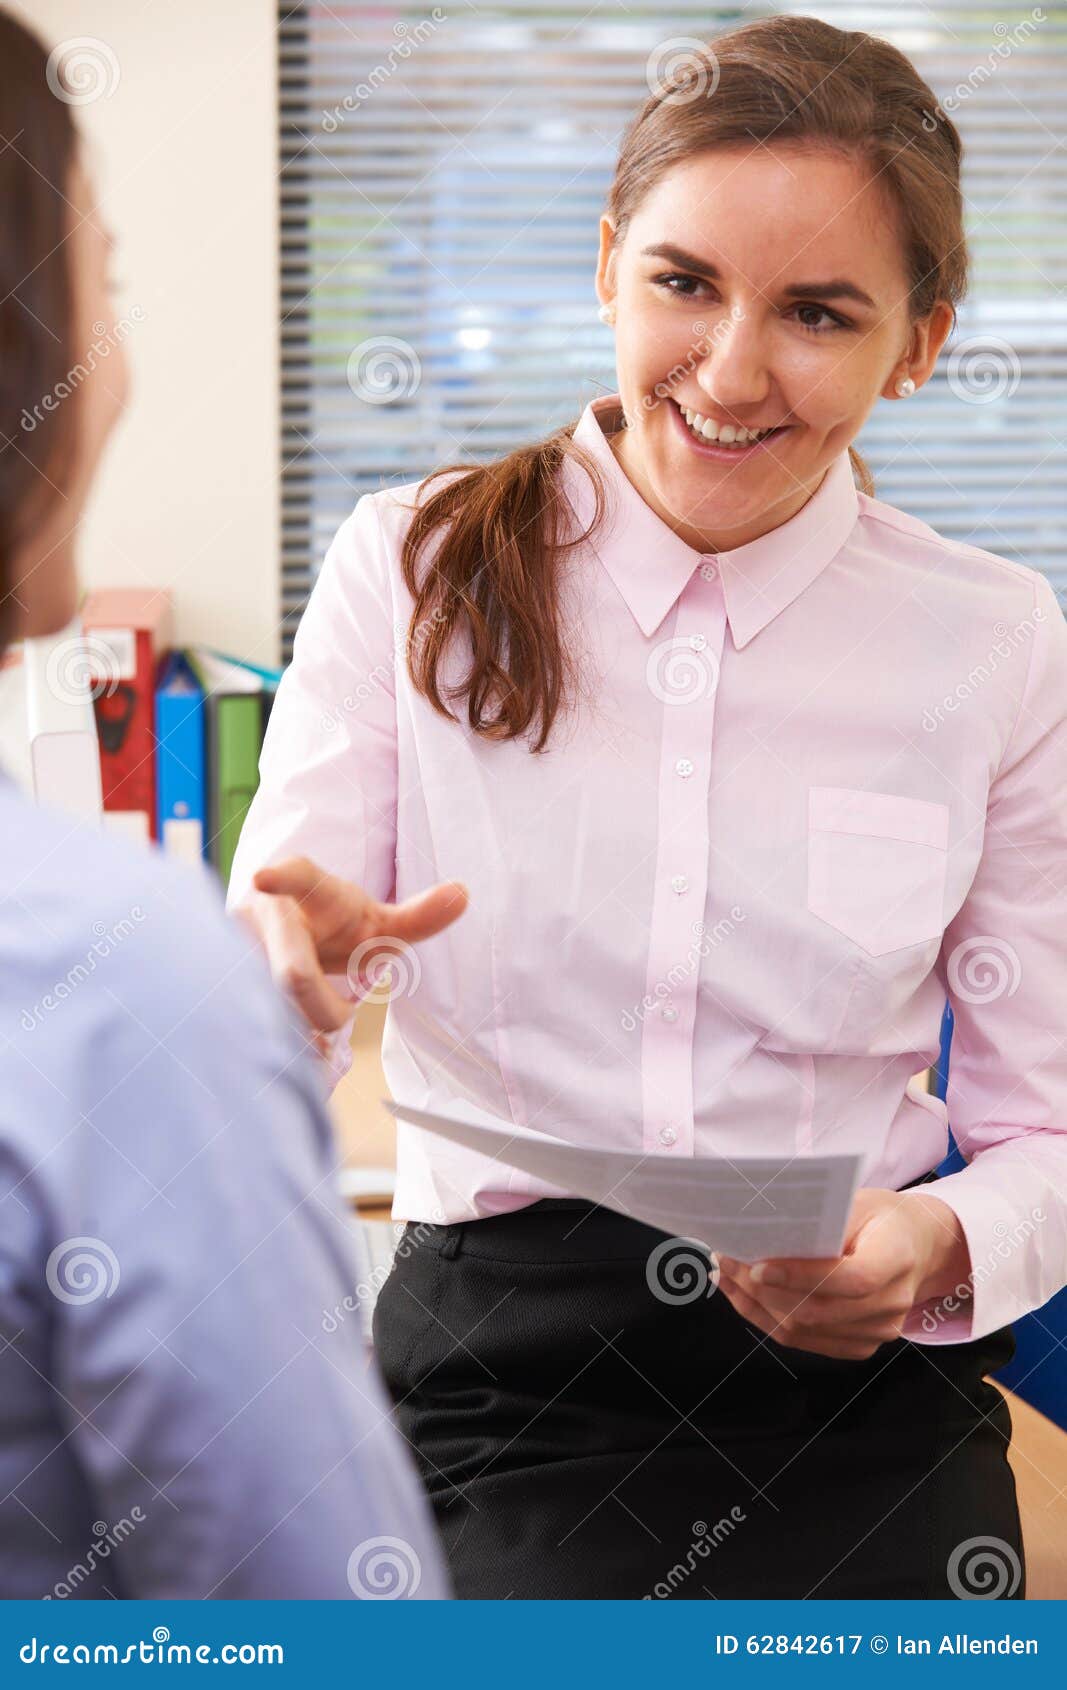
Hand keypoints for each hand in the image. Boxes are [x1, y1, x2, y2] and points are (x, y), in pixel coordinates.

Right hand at [237, 856, 468, 1041]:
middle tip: (344, 1017)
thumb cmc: (332, 925)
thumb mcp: (374, 922)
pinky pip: (246, 1022)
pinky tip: (298, 1048)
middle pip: (291, 973)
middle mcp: (260, 913)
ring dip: (302, 1030)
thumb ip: (418, 916)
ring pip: (267, 1004)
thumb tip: (465, 894)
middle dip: (323, 1007)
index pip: (294, 877)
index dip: (279, 877)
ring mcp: (231, 946)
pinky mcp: (215, 980)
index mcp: (305, 890)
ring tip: (321, 1035)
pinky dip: (281, 1044)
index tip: (261, 878)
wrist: (277, 929)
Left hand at [715, 1187, 970, 1359]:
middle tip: (727, 1261)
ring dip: (756, 1305)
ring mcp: (877, 1332)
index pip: (851, 1279)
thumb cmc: (881, 1218)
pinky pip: (804, 1341)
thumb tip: (764, 1229)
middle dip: (763, 1290)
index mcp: (897, 1260)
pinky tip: (742, 1295)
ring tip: (726, 1275)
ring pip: (804, 1330)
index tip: (758, 1266)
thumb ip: (820, 1220)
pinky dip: (767, 1319)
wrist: (917, 1247)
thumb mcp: (858, 1202)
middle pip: (819, 1311)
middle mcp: (891, 1305)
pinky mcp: (860, 1345)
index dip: (802, 1277)